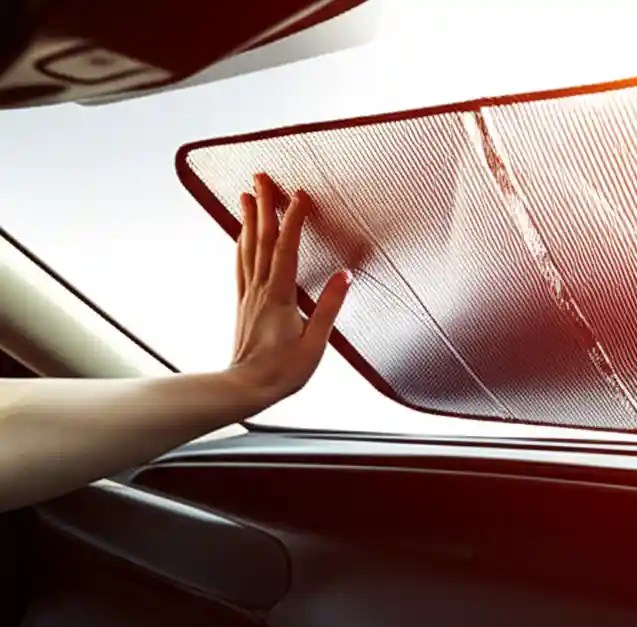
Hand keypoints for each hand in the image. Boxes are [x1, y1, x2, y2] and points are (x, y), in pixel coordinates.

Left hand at [228, 173, 350, 406]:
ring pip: (247, 248)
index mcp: (280, 297)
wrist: (245, 389)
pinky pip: (242, 265)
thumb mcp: (316, 342)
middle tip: (262, 177)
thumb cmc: (283, 371)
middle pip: (261, 239)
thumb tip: (345, 275)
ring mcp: (250, 295)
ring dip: (248, 219)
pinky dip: (242, 244)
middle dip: (263, 206)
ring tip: (246, 195)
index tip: (300, 194)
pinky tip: (242, 235)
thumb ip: (330, 307)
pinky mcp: (245, 304)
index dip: (293, 219)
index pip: (287, 249)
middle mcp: (261, 290)